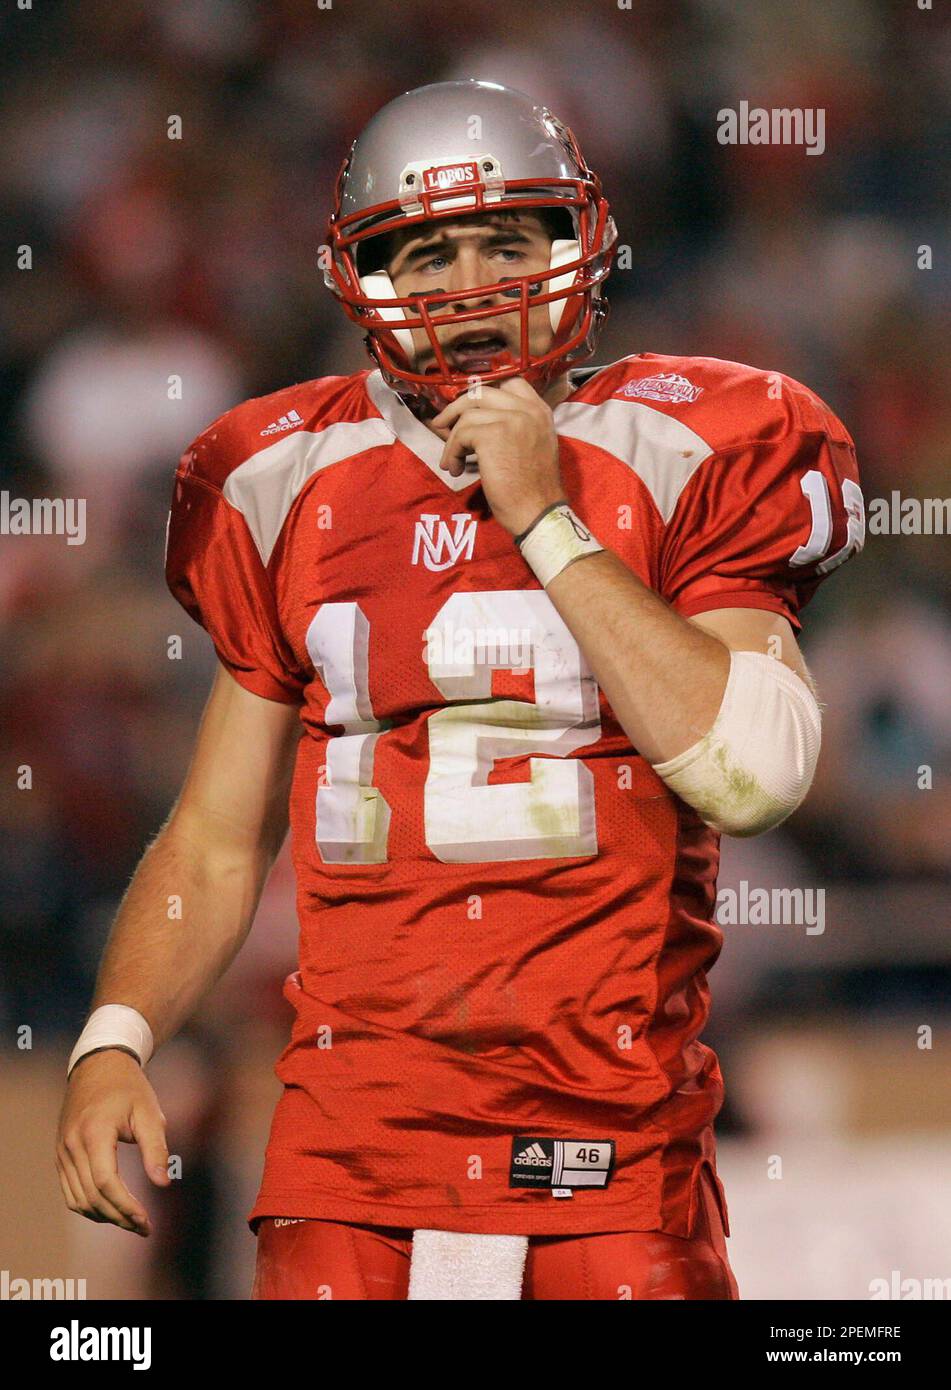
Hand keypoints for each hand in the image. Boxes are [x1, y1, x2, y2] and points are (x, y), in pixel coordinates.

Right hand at [56, 1049, 170, 1236]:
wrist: (99, 1066)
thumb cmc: (129, 1088)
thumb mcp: (149, 1112)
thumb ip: (156, 1149)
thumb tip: (163, 1184)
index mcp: (95, 1132)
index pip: (106, 1182)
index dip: (126, 1207)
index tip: (147, 1222)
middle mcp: (72, 1145)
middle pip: (92, 1196)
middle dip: (119, 1218)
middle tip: (145, 1228)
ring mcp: (63, 1151)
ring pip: (78, 1200)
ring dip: (104, 1217)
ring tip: (132, 1222)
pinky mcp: (61, 1155)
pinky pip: (71, 1192)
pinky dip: (90, 1206)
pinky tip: (112, 1210)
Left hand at [430, 378, 564, 535]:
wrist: (538, 511)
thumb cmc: (533, 488)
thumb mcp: (534, 444)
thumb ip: (516, 424)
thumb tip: (475, 417)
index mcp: (539, 410)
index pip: (509, 381)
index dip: (483, 392)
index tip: (468, 408)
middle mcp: (527, 409)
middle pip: (480, 392)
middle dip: (456, 408)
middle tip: (441, 426)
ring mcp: (510, 420)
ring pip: (466, 416)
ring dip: (452, 440)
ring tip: (452, 461)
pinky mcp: (492, 435)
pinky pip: (460, 436)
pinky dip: (451, 453)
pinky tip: (455, 469)